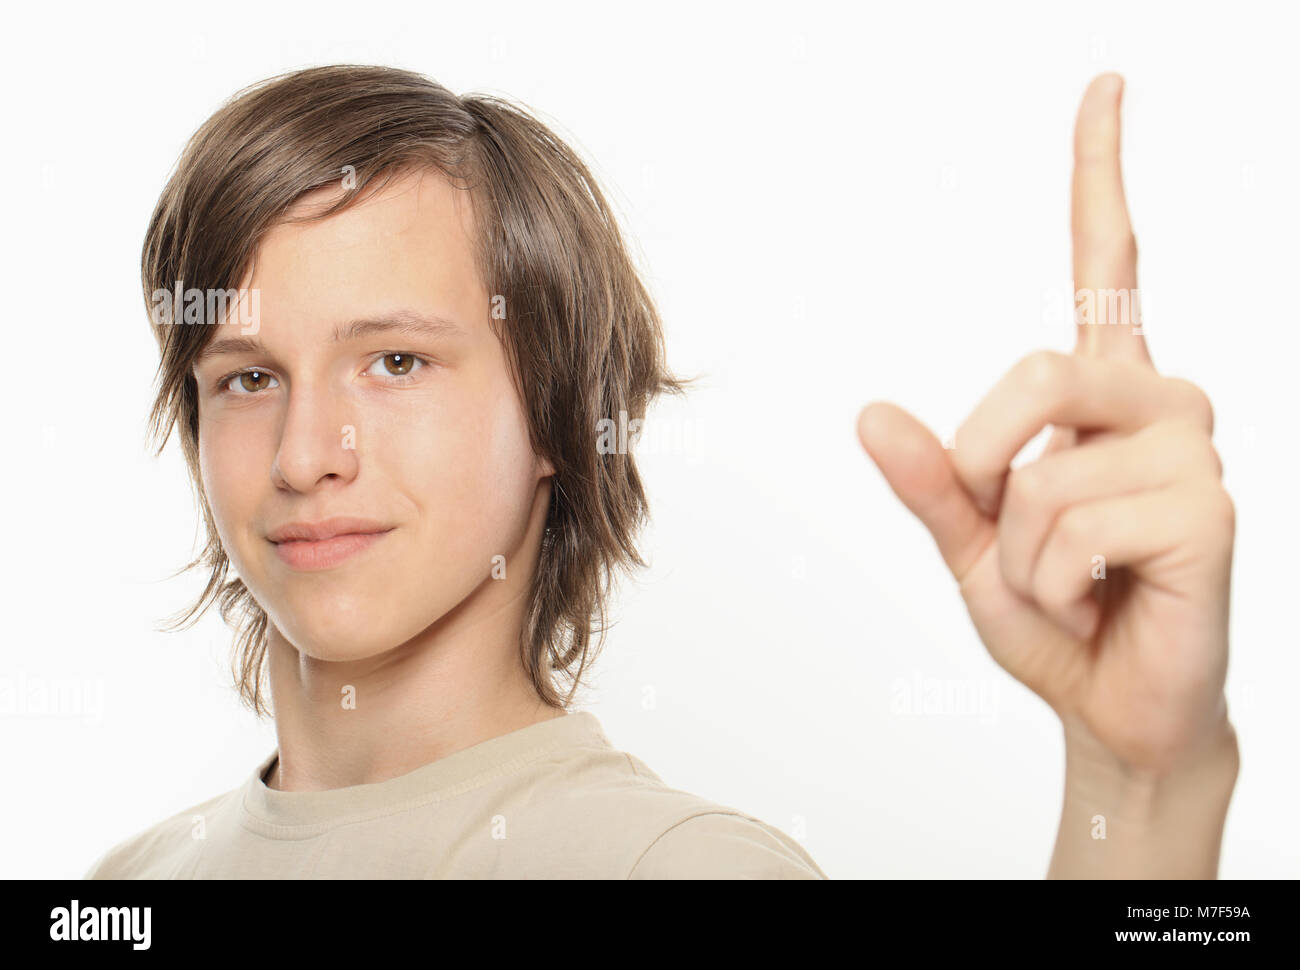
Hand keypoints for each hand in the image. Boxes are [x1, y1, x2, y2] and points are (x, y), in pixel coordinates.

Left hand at [857, 74, 1235, 781]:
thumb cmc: (1056, 616)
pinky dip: (1052, 583)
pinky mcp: (1210, 512)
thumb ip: (930, 481)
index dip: (1099, 173)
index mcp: (1102, 395)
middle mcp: (1159, 402)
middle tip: (1010, 537)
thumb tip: (871, 413)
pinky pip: (1073, 526)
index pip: (1107, 262)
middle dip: (984, 467)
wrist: (1112, 706)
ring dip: (1019, 551)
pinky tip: (1100, 599)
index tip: (1105, 84)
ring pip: (1043, 471)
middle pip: (1035, 371)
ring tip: (1069, 582)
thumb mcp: (970, 544)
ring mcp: (1191, 454)